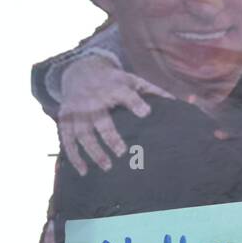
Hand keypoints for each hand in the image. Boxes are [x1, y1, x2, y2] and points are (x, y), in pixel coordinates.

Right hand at [55, 55, 172, 174]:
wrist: (79, 70)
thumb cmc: (114, 81)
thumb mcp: (132, 79)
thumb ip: (153, 91)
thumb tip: (176, 103)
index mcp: (113, 87)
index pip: (125, 94)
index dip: (134, 102)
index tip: (145, 113)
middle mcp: (93, 99)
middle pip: (100, 119)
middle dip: (110, 135)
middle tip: (122, 152)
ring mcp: (77, 110)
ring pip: (82, 132)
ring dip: (93, 151)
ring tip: (107, 167)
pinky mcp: (65, 118)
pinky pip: (67, 139)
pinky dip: (73, 156)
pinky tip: (83, 171)